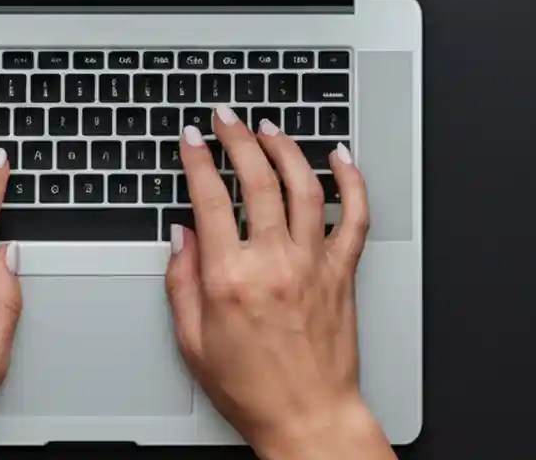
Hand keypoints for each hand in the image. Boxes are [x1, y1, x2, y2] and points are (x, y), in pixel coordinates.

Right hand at [165, 106, 391, 459]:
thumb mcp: (192, 340)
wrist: (308, 417)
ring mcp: (313, 264)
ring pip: (304, 187)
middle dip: (237, 138)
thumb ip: (181, 282)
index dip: (197, 160)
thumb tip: (180, 236)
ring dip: (285, 148)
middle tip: (226, 117)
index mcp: (230, 279)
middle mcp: (274, 263)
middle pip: (256, 180)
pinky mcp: (342, 273)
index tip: (192, 138)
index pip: (209, 199)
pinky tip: (340, 158)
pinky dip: (351, 182)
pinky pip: (355, 216)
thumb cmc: (252, 388)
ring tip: (269, 128)